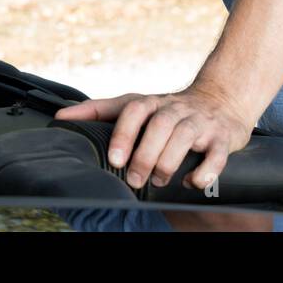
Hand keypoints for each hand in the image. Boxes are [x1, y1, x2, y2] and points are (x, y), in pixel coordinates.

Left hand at [53, 83, 252, 191]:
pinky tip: (193, 182)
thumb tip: (60, 117)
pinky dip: (205, 171)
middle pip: (159, 125)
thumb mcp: (135, 104)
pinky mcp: (223, 138)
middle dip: (145, 155)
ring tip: (159, 181)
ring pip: (185, 137)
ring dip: (168, 163)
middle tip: (134, 179)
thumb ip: (99, 110)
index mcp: (153, 103)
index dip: (123, 133)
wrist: (221, 99)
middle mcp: (176, 109)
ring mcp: (200, 123)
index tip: (115, 159)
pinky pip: (217, 154)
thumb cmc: (169, 109)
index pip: (134, 109)